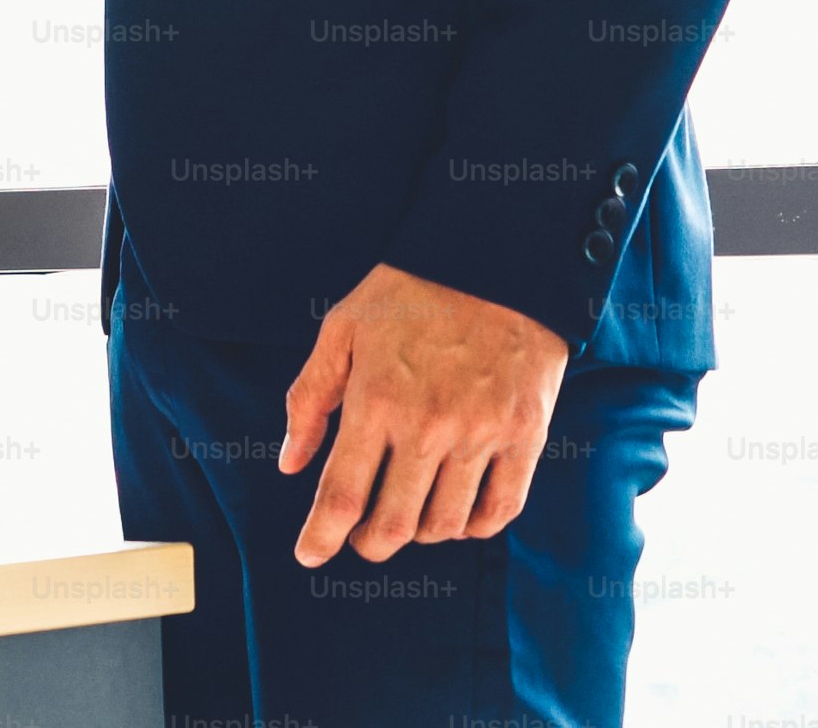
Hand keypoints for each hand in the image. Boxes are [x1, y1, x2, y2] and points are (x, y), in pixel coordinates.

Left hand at [279, 263, 571, 566]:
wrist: (496, 260)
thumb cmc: (409, 293)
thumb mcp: (341, 330)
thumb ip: (310, 398)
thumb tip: (291, 463)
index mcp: (375, 402)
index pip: (342, 495)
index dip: (322, 536)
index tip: (310, 556)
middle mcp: (428, 427)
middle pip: (393, 524)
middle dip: (368, 544)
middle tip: (360, 540)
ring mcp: (482, 435)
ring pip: (446, 524)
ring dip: (419, 534)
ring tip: (406, 519)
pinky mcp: (526, 436)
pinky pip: (501, 508)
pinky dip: (475, 526)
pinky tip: (457, 516)